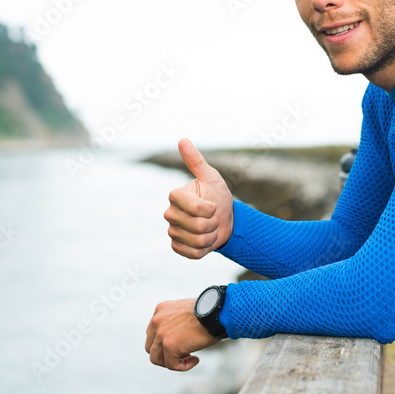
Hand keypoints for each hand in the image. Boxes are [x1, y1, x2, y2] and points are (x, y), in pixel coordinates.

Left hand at [145, 298, 220, 370]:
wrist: (219, 312)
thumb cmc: (210, 312)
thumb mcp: (187, 312)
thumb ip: (176, 322)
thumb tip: (176, 339)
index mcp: (160, 310)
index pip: (153, 334)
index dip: (165, 344)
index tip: (182, 345)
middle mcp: (157, 320)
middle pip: (151, 347)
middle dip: (166, 354)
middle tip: (185, 353)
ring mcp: (161, 333)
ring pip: (156, 358)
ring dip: (173, 362)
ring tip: (190, 357)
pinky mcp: (169, 345)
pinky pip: (171, 365)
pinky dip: (183, 366)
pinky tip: (196, 359)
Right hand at [164, 138, 233, 258]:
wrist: (224, 220)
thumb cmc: (217, 195)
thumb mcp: (211, 177)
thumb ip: (196, 161)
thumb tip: (182, 139)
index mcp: (175, 196)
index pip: (196, 208)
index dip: (211, 208)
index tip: (213, 204)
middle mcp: (169, 213)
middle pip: (199, 226)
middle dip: (214, 223)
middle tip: (213, 217)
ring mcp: (172, 231)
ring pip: (198, 241)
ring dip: (211, 236)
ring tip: (210, 228)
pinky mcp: (176, 247)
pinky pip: (193, 254)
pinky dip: (205, 249)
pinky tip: (205, 240)